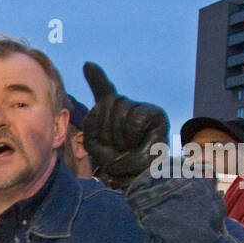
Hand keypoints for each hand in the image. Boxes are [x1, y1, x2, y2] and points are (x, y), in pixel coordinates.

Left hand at [81, 62, 168, 189]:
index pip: (104, 92)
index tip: (87, 65)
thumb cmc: (117, 162)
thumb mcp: (96, 142)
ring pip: (120, 109)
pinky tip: (137, 142)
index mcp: (113, 114)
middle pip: (107, 102)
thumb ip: (93, 121)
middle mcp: (129, 107)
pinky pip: (134, 118)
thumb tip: (102, 98)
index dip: (96, 79)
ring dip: (117, 134)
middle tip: (115, 145)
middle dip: (104, 127)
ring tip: (126, 145)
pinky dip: (131, 133)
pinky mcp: (155, 114)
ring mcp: (143, 108)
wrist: (136, 177)